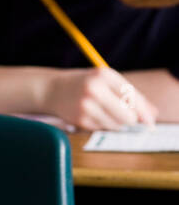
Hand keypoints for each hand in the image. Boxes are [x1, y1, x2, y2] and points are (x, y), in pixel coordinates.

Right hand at [40, 67, 157, 129]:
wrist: (51, 90)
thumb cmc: (85, 84)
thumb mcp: (107, 81)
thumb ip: (131, 96)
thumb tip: (152, 115)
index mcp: (104, 75)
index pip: (132, 97)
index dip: (143, 111)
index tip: (150, 122)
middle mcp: (94, 90)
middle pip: (128, 116)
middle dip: (130, 119)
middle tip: (126, 117)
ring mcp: (85, 105)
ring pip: (116, 125)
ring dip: (115, 122)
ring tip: (103, 111)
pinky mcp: (79, 119)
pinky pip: (102, 128)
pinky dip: (102, 124)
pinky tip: (92, 114)